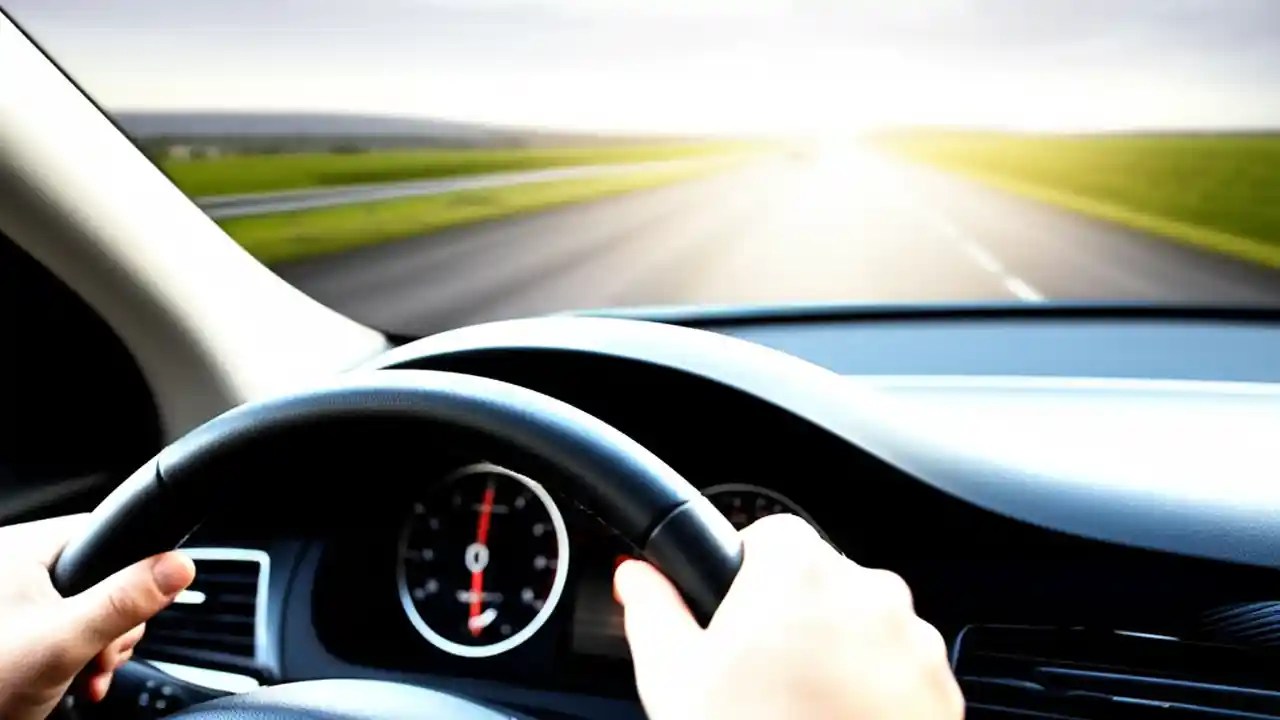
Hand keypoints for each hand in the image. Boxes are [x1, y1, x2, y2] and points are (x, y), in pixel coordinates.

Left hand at [0, 515, 195, 719]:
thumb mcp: (64, 643)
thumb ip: (123, 601)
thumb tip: (179, 565)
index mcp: (19, 551)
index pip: (102, 534)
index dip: (134, 570)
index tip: (142, 606)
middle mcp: (14, 568)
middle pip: (101, 578)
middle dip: (113, 626)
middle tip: (101, 655)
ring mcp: (14, 601)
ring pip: (88, 609)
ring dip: (100, 647)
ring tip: (86, 674)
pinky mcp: (17, 629)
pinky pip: (68, 629)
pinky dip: (80, 656)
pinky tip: (77, 679)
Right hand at [615, 514, 962, 719]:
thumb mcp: (677, 680)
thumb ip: (652, 611)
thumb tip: (634, 575)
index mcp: (799, 570)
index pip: (767, 534)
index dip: (742, 574)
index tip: (732, 617)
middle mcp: (868, 589)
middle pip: (817, 582)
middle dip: (790, 618)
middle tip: (759, 678)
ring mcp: (914, 639)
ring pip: (861, 626)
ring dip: (836, 654)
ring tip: (800, 712)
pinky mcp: (943, 685)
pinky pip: (899, 669)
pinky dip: (875, 690)